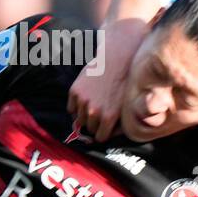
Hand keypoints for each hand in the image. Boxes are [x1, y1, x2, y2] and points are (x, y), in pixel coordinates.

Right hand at [67, 20, 144, 140]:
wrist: (117, 59)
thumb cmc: (125, 83)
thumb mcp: (126, 106)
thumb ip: (120, 124)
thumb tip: (111, 138)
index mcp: (108, 117)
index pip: (100, 138)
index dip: (103, 133)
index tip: (105, 128)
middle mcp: (94, 111)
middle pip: (89, 129)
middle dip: (95, 124)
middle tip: (100, 114)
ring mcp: (82, 101)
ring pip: (78, 119)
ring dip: (85, 115)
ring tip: (94, 105)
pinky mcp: (74, 91)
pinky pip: (70, 108)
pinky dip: (76, 106)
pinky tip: (86, 99)